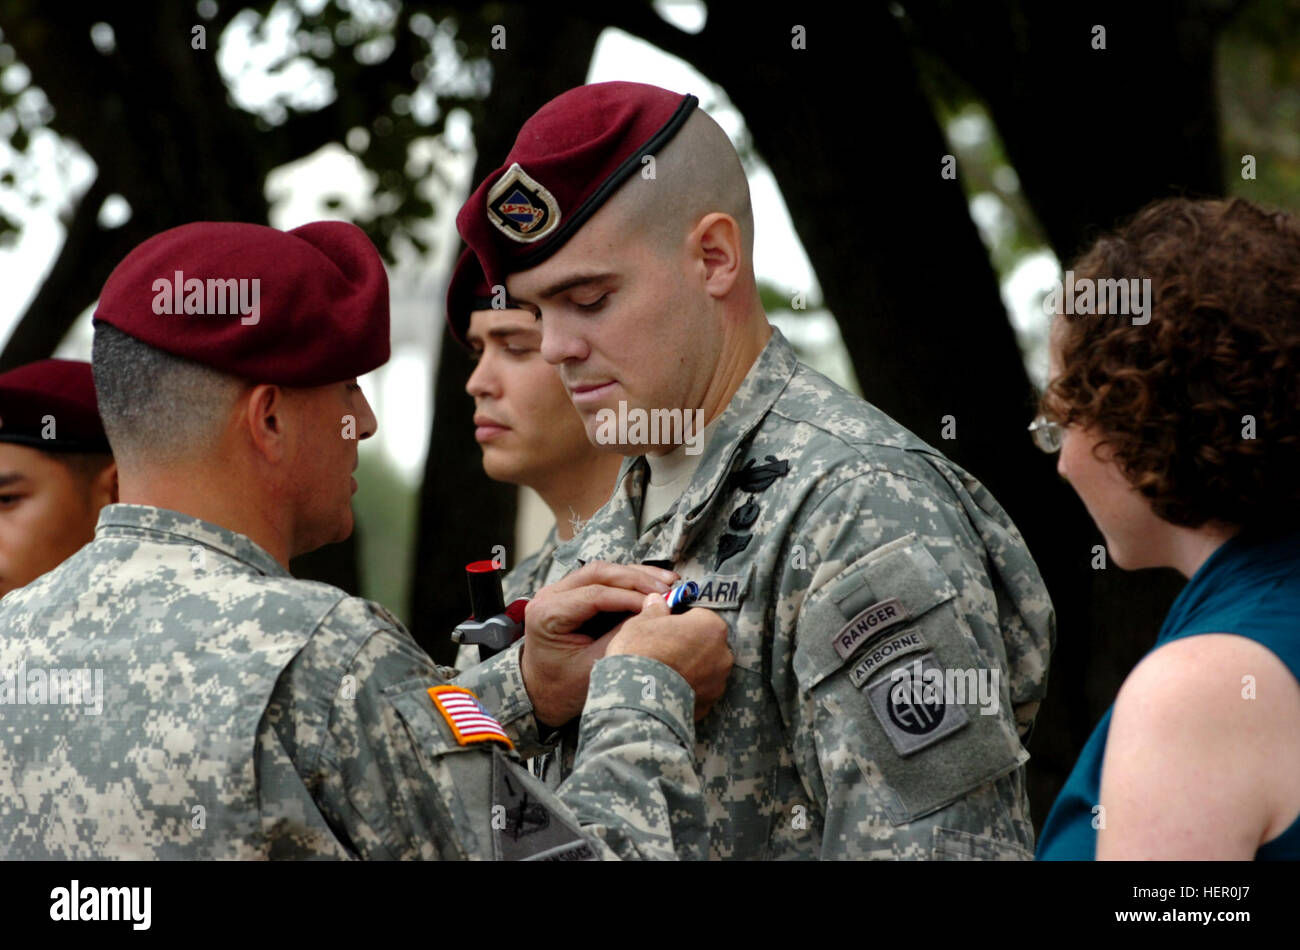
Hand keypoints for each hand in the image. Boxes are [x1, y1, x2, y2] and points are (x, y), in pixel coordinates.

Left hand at [521, 561, 676, 726]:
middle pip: (599, 573)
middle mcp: (549, 595)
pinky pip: (602, 580)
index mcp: (547, 613)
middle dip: (636, 578)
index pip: (595, 594)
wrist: (541, 695)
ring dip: (636, 575)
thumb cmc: (562, 688)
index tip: (658, 604)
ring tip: (667, 581)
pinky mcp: (571, 594)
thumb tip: (651, 611)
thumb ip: (620, 636)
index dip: (630, 596)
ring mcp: (558, 591)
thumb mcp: (593, 666)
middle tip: (668, 588)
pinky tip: (652, 584)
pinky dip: (628, 581)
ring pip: (603, 571)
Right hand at [607, 593, 732, 720]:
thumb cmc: (641, 652)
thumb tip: (657, 600)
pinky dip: (687, 690)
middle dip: (689, 645)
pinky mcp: (709, 706)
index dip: (681, 620)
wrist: (637, 699)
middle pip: (706, 644)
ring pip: (705, 669)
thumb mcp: (641, 623)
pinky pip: (698, 692)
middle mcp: (723, 654)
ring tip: (664, 674)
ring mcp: (718, 683)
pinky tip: (667, 691)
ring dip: (691, 669)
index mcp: (711, 626)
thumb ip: (654, 610)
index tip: (665, 627)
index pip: (700, 616)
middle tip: (663, 650)